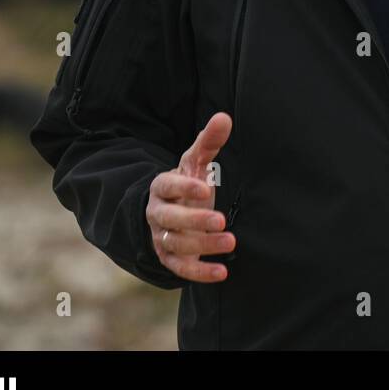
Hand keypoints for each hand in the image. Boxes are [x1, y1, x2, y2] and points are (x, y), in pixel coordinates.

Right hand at [147, 111, 235, 281]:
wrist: (170, 212)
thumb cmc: (188, 184)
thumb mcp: (197, 163)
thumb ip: (209, 142)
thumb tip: (224, 117)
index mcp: (162, 187)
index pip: (167, 186)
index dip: (184, 187)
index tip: (206, 188)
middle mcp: (158, 213)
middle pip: (170, 219)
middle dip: (195, 220)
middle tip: (221, 221)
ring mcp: (161, 237)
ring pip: (175, 244)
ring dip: (202, 246)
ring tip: (230, 241)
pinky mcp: (169, 258)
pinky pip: (180, 268)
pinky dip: (199, 272)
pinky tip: (222, 272)